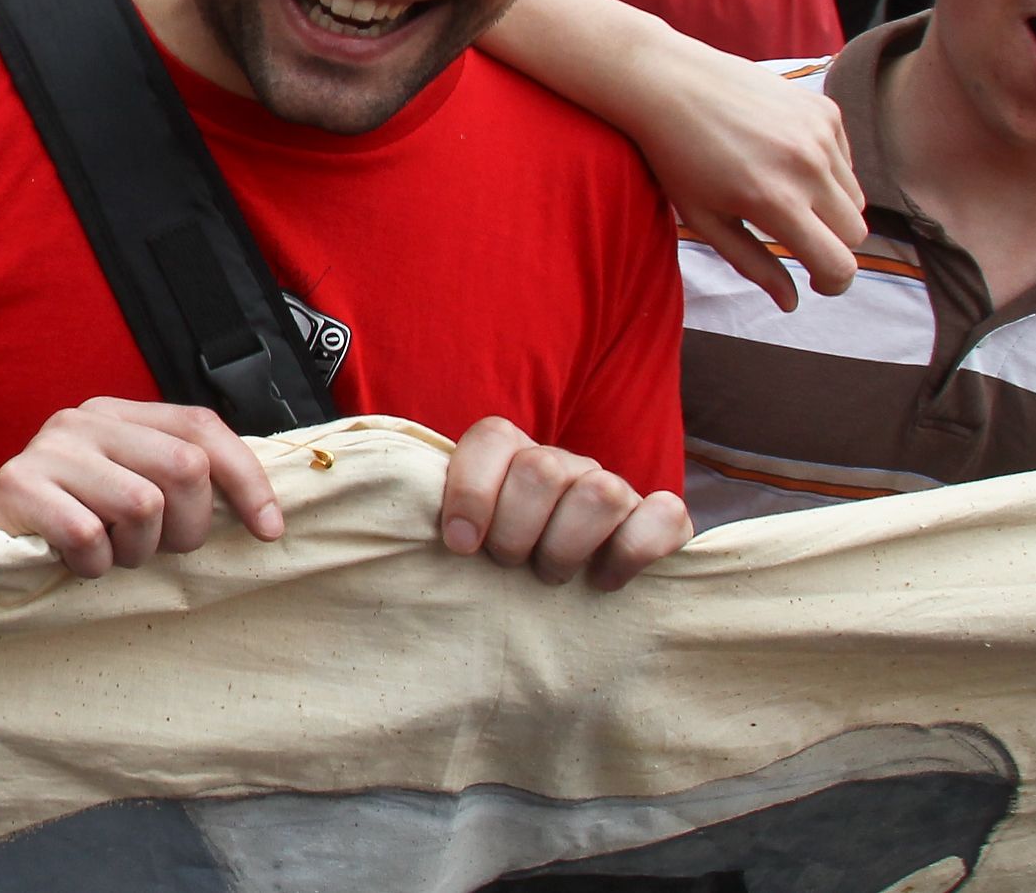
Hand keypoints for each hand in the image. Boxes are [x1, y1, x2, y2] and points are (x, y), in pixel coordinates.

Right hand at [0, 397, 283, 577]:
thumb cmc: (73, 526)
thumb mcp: (133, 494)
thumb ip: (183, 483)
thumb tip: (266, 510)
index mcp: (118, 413)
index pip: (202, 426)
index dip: (247, 480)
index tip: (269, 531)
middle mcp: (84, 420)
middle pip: (184, 466)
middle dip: (186, 527)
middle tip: (157, 550)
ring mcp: (48, 450)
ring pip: (143, 505)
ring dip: (135, 551)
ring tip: (108, 552)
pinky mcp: (16, 487)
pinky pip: (90, 537)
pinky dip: (93, 566)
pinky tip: (74, 561)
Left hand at [439, 418, 689, 590]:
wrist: (583, 597)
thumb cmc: (508, 565)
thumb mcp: (468, 542)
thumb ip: (435, 524)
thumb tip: (372, 527)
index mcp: (513, 456)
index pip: (492, 438)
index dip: (471, 490)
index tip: (458, 545)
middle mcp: (565, 464)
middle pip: (541, 469)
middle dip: (516, 530)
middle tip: (508, 566)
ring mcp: (616, 486)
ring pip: (598, 492)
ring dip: (566, 546)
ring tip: (551, 577)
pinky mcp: (663, 518)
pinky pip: (662, 515)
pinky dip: (633, 552)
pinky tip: (607, 582)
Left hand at [615, 25, 862, 307]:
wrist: (668, 82)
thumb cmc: (676, 157)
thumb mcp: (704, 220)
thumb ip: (753, 264)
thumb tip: (792, 302)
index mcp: (776, 201)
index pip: (839, 264)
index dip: (832, 282)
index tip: (816, 281)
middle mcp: (807, 167)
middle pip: (854, 234)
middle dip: (831, 245)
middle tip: (795, 237)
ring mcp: (820, 134)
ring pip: (855, 197)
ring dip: (829, 207)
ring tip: (782, 192)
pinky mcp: (824, 109)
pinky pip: (845, 159)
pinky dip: (826, 169)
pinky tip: (783, 157)